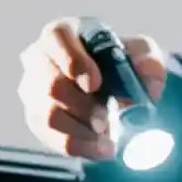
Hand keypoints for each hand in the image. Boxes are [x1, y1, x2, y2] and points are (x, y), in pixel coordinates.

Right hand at [18, 17, 167, 159]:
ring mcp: (33, 90)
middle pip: (50, 84)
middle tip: (106, 120)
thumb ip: (148, 59)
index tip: (95, 84)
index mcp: (62, 33)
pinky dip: (80, 146)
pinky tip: (103, 148)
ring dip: (82, 130)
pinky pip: (51, 138)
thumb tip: (144, 69)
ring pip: (49, 116)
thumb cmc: (120, 61)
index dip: (73, 61)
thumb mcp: (142, 53)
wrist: (111, 86)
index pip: (56, 38)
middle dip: (82, 106)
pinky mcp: (36, 118)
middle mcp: (39, 58)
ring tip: (108, 135)